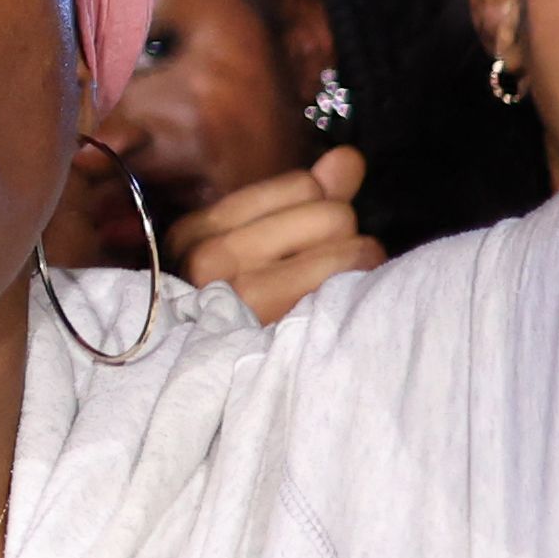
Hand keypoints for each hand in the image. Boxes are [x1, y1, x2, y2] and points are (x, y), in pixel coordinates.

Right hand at [176, 152, 382, 325]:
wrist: (219, 399)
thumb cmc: (243, 318)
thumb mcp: (254, 250)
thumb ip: (304, 199)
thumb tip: (349, 158)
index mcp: (196, 233)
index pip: (298, 186)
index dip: (318, 209)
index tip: (304, 243)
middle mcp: (210, 258)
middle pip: (327, 208)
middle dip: (340, 236)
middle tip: (326, 270)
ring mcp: (240, 291)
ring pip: (344, 233)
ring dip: (358, 259)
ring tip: (340, 289)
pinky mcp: (277, 322)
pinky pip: (349, 274)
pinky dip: (362, 284)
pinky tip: (348, 305)